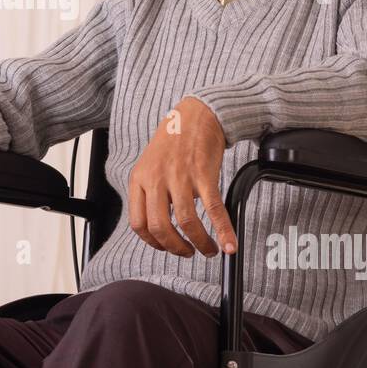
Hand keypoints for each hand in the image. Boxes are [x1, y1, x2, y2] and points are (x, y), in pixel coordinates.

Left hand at [127, 97, 237, 257]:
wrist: (195, 115)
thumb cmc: (173, 141)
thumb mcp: (149, 165)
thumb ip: (149, 193)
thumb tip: (158, 225)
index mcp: (139, 179)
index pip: (138, 223)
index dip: (152, 242)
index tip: (164, 247)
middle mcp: (156, 179)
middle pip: (160, 227)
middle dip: (175, 248)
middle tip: (186, 253)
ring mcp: (180, 176)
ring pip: (186, 222)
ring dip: (199, 243)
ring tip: (208, 249)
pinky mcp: (203, 174)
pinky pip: (213, 209)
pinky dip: (222, 231)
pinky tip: (228, 243)